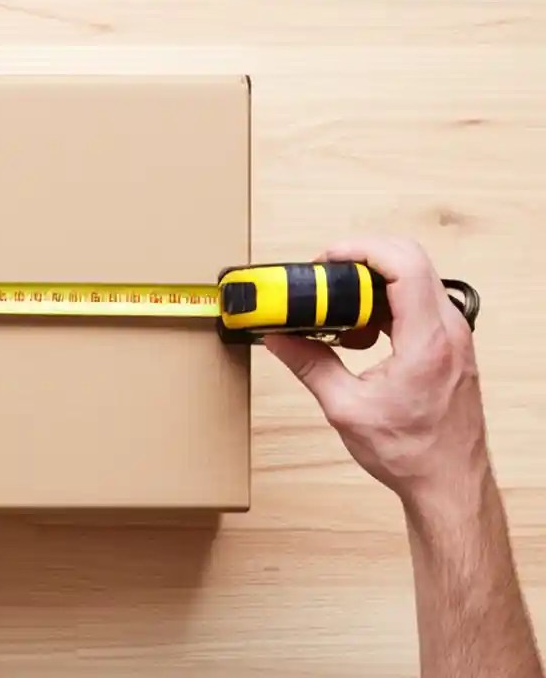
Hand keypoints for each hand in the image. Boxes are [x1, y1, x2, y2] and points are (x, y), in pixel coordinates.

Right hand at [264, 238, 487, 508]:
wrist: (449, 482)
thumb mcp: (345, 408)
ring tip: (338, 316)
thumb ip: (310, 365)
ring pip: (413, 280)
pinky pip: (417, 303)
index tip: (327, 258)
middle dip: (360, 261)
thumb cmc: (411, 454)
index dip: (362, 249)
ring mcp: (454, 335)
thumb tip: (279, 339)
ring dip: (370, 286)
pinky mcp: (449, 344)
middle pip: (409, 261)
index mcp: (427, 341)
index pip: (404, 265)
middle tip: (324, 279)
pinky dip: (383, 306)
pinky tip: (358, 336)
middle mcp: (448, 330)